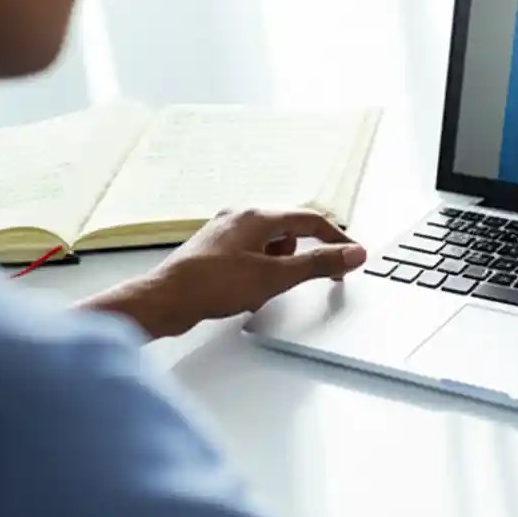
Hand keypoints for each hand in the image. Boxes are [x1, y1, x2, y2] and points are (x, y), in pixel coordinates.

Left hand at [82, 209, 366, 338]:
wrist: (164, 300)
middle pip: (288, 231)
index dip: (336, 237)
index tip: (351, 254)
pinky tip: (246, 292)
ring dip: (276, 266)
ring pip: (268, 245)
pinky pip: (250, 255)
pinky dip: (258, 271)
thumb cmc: (212, 285)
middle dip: (300, 257)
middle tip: (306, 277)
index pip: (309, 220)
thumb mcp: (275, 277)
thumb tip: (353, 253)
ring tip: (264, 289)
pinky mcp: (213, 251)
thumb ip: (318, 264)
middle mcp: (239, 217)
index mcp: (257, 216)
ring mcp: (224, 233)